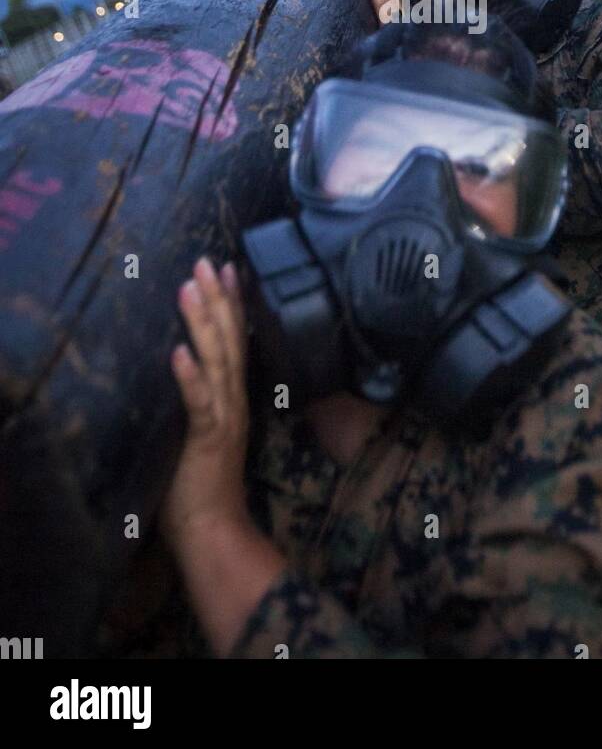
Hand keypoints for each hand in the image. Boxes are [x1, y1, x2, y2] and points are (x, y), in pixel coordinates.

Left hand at [161, 258, 249, 551]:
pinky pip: (199, 402)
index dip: (231, 303)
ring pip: (216, 360)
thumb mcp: (203, 430)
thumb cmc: (201, 483)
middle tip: (205, 262)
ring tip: (188, 289)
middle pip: (228, 339)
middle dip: (216, 298)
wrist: (215, 528)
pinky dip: (190, 376)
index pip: (235, 340)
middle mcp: (232, 400)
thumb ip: (201, 400)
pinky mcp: (207, 438)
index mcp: (233, 397)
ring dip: (202, 323)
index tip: (226, 268)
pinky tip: (179, 352)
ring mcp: (222, 417)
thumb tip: (186, 365)